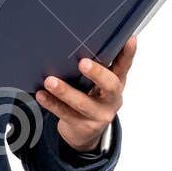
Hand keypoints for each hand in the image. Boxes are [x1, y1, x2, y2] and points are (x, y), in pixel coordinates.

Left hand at [36, 34, 136, 151]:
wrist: (85, 132)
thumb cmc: (91, 98)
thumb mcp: (97, 83)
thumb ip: (95, 66)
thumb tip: (79, 38)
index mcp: (117, 83)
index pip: (125, 65)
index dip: (129, 52)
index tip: (129, 38)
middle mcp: (112, 99)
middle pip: (110, 86)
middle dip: (98, 74)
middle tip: (83, 63)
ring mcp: (99, 115)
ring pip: (83, 103)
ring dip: (66, 91)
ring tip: (51, 81)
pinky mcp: (84, 127)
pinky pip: (66, 114)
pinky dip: (52, 104)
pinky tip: (42, 95)